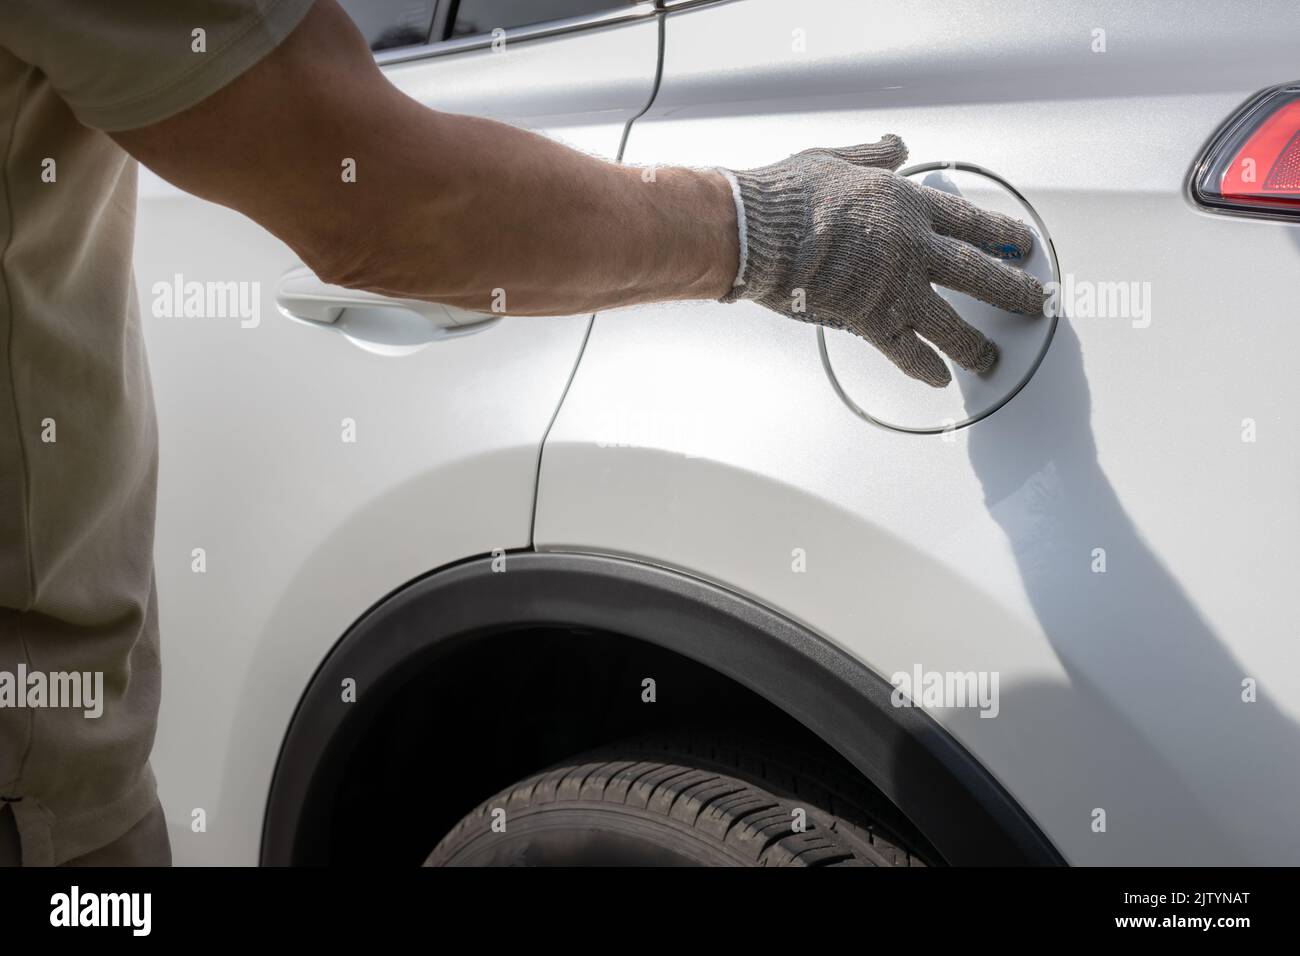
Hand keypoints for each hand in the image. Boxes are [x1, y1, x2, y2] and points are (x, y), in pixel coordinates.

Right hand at [717, 135, 1044, 386]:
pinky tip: (939, 378)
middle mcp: (912, 246)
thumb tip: (897, 145)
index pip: (972, 222)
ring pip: (950, 322)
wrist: (759, 232)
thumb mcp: (837, 159)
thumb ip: (873, 156)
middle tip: (1036, 305)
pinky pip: (905, 350)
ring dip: (975, 345)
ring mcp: (894, 286)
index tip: (1024, 246)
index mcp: (906, 203)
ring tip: (991, 360)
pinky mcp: (868, 319)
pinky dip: (924, 366)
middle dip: (1013, 292)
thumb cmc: (788, 194)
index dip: (1004, 235)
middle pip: (979, 274)